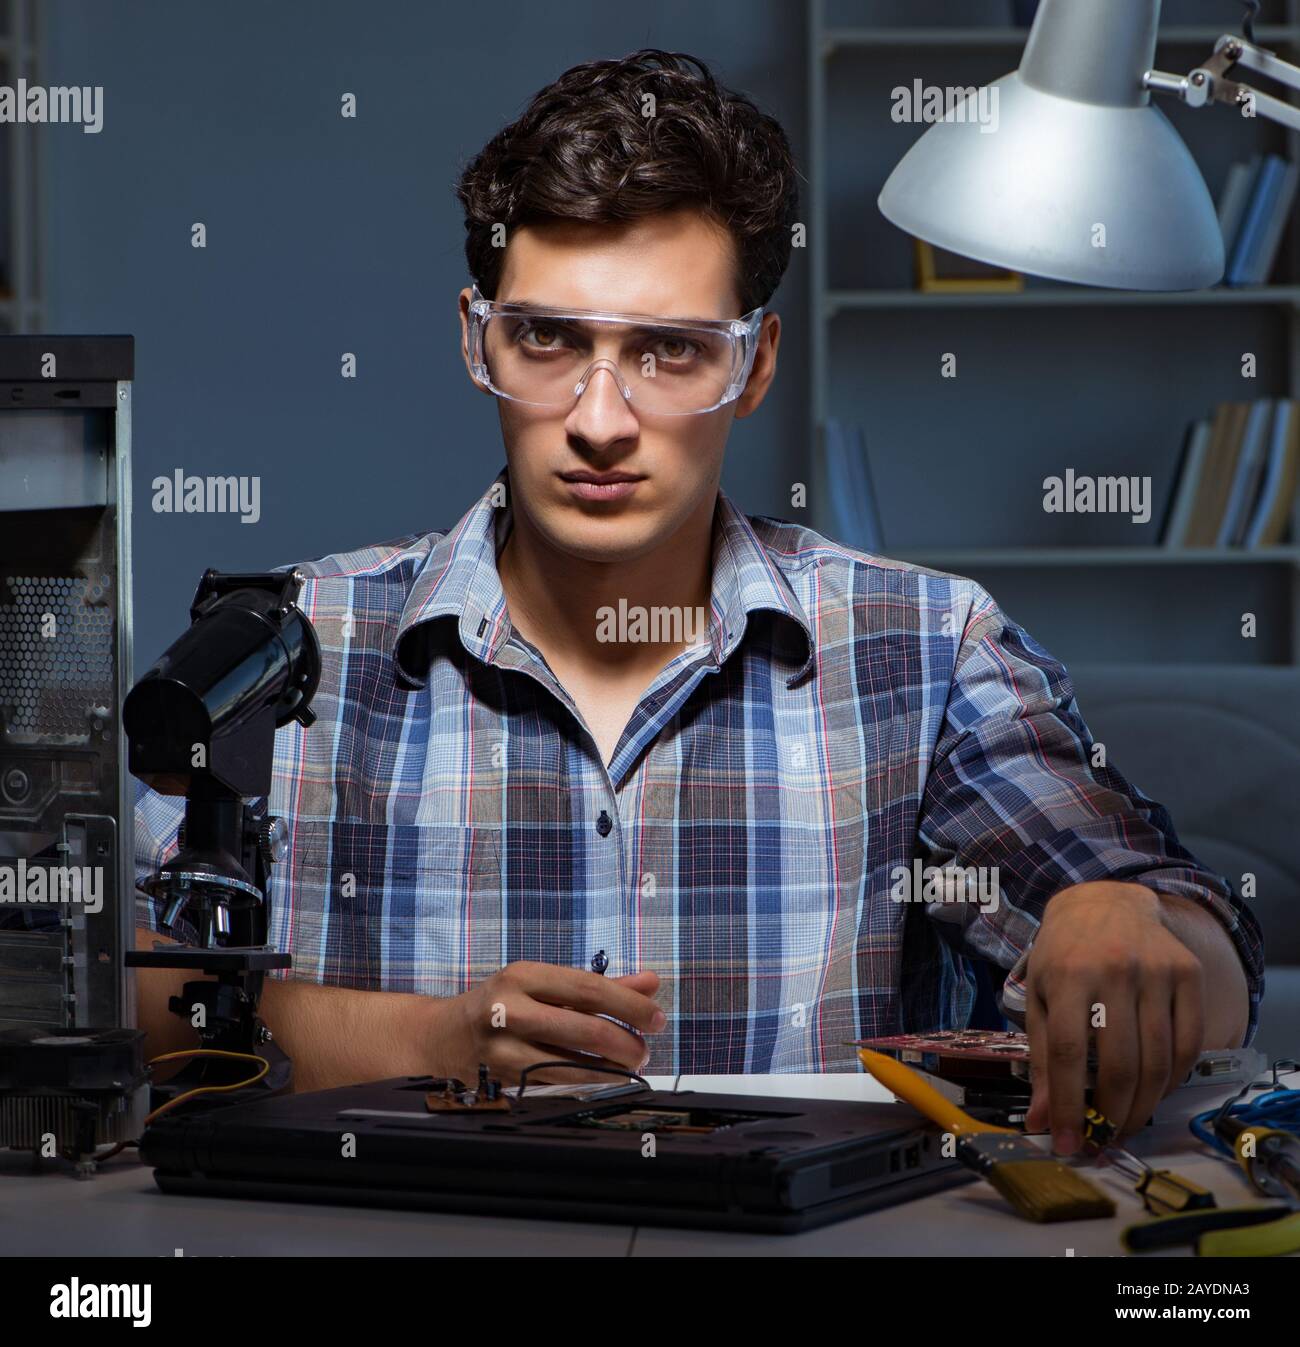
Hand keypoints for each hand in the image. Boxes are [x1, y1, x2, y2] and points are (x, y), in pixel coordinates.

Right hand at [434, 961, 664, 1085]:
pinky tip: (604, 1079)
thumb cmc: (500, 1004)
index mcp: (521, 977)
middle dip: (624, 1042)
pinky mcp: (500, 1082)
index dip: (628, 1004)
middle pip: (582, 1030)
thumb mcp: (542, 984)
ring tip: (631, 1065)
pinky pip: (554, 1086)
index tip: (656, 1017)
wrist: (438, 1038)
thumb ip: (598, 985)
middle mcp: (508, 1010)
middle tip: (645, 1049)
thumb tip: (651, 983)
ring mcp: (502, 1050)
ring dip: (610, 1070)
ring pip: (570, 1066)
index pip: (587, 989)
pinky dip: (586, 1084)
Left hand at [1023, 882, 1203, 1153]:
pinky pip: (1190, 1043)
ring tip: (1126, 1125)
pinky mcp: (1188, 973)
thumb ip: (1040, 1057)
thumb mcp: (1039, 996)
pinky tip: (1155, 1092)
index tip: (1066, 1144)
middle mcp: (1113, 970)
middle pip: (1119, 1064)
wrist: (1106, 903)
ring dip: (1144, 1106)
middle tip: (1103, 1140)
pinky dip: (1174, 1079)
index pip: (1066, 1052)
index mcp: (1066, 975)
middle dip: (1111, 1115)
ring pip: (1159, 1061)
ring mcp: (1155, 971)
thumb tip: (1041, 1120)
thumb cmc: (1064, 955)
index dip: (1067, 1106)